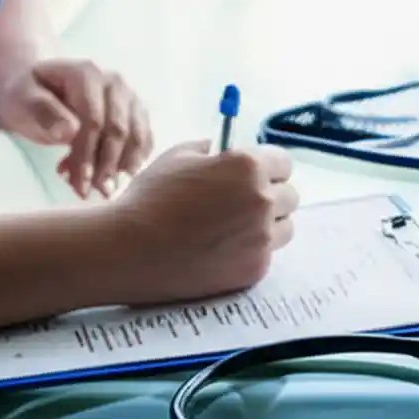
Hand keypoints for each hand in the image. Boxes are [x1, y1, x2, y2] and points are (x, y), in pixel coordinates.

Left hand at [0, 59, 153, 198]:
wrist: (41, 95)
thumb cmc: (28, 99)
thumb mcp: (21, 102)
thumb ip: (42, 113)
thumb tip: (70, 131)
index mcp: (85, 73)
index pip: (92, 119)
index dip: (87, 154)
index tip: (80, 183)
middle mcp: (114, 82)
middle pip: (118, 130)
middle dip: (106, 166)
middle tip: (93, 192)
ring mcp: (130, 98)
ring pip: (137, 138)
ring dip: (122, 168)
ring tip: (102, 189)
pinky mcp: (138, 115)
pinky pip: (145, 143)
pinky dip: (132, 164)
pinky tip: (112, 177)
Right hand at [108, 141, 298, 303]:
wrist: (128, 250)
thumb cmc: (150, 198)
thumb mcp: (177, 157)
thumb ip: (210, 150)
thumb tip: (223, 149)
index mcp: (248, 167)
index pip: (283, 163)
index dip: (268, 168)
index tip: (256, 175)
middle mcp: (263, 201)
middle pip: (289, 196)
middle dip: (270, 195)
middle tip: (241, 203)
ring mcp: (262, 238)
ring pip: (284, 226)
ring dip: (267, 224)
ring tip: (233, 228)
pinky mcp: (255, 268)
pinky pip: (266, 254)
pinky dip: (251, 251)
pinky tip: (222, 249)